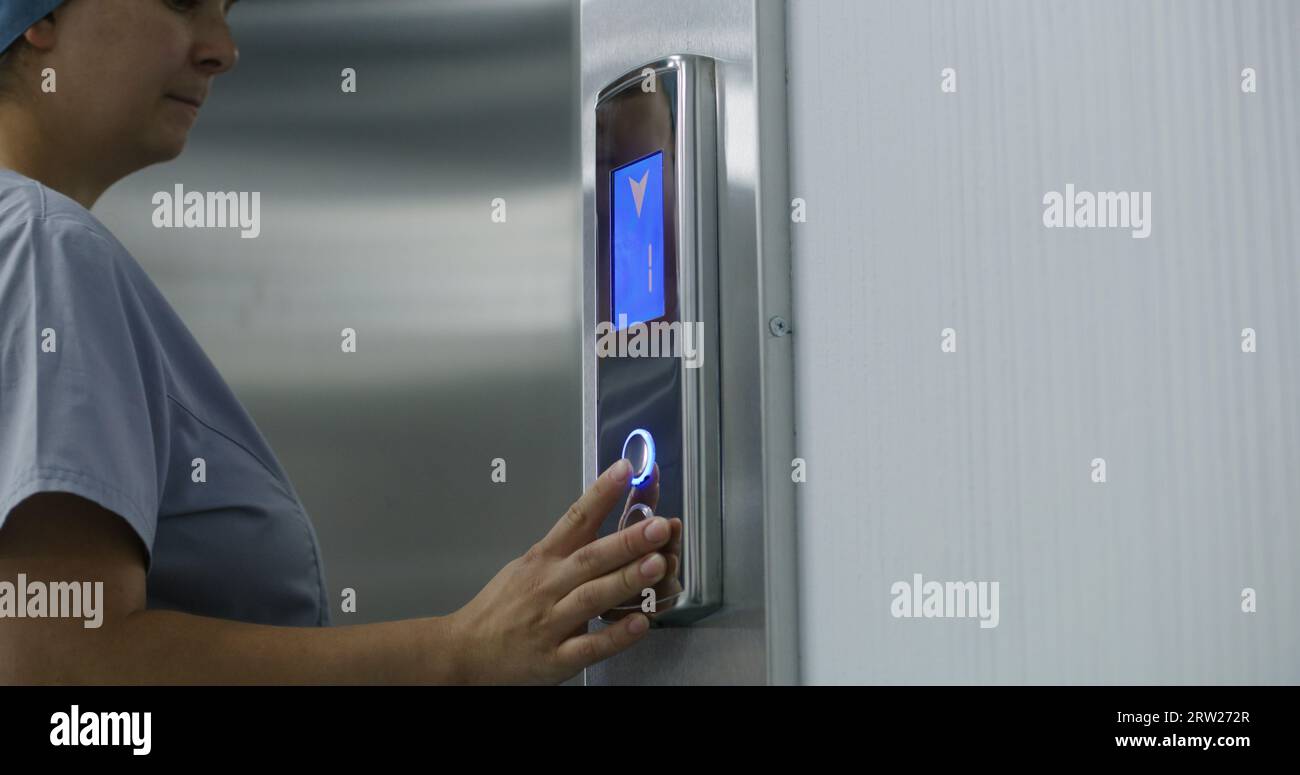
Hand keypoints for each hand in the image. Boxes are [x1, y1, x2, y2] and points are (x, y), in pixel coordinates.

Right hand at [445, 459, 673, 683]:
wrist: (464, 650)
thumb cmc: (499, 608)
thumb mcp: (526, 565)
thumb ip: (563, 547)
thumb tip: (599, 518)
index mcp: (543, 559)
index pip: (575, 519)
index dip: (600, 494)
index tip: (626, 471)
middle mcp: (548, 586)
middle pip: (590, 558)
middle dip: (626, 541)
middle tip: (657, 526)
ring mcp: (551, 622)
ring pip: (592, 597)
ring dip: (625, 580)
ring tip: (657, 565)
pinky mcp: (556, 658)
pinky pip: (589, 646)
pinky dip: (614, 636)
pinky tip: (640, 624)